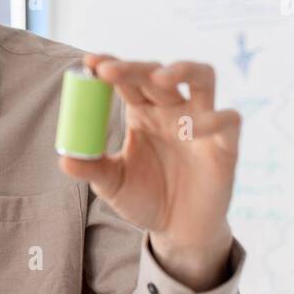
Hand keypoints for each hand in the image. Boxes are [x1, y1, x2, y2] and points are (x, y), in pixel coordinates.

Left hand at [59, 55, 239, 290]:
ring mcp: (201, 123)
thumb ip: (92, 168)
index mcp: (142, 112)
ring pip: (202, 78)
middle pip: (157, 73)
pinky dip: (214, 120)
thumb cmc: (144, 199)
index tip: (89, 61)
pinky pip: (229, 121)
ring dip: (182, 70)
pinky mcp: (224, 145)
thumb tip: (64, 157)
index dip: (110, 65)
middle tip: (108, 71)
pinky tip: (192, 129)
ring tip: (160, 77)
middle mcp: (172, 110)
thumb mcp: (113, 184)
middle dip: (133, 68)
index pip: (127, 79)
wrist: (178, 231)